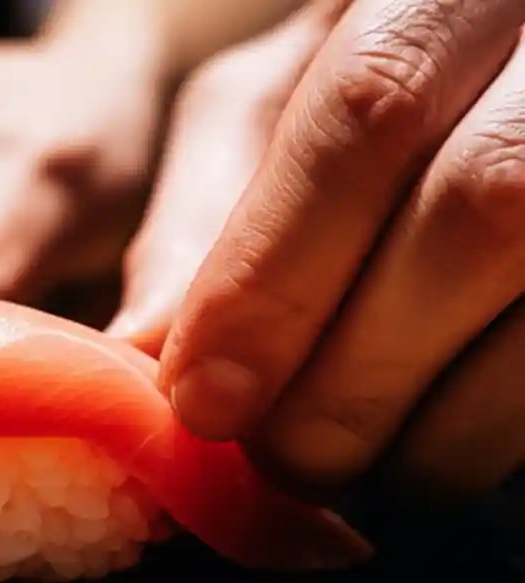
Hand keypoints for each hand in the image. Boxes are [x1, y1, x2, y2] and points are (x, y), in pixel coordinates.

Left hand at [129, 0, 524, 503]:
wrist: (508, 72)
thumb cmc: (384, 81)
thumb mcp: (273, 105)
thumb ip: (207, 208)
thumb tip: (144, 345)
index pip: (366, 115)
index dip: (276, 274)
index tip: (205, 399)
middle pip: (479, 211)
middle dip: (353, 373)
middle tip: (278, 456)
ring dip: (436, 430)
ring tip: (355, 460)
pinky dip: (496, 427)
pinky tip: (435, 437)